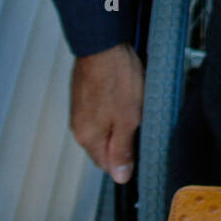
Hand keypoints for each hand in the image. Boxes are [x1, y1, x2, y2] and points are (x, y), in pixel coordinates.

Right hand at [70, 41, 143, 182]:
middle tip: (141, 120)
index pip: (106, 164)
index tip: (140, 148)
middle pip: (106, 144)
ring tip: (135, 102)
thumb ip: (122, 150)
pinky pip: (103, 108)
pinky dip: (116, 104)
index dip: (126, 160)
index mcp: (87, 137)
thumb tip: (120, 177)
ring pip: (106, 125)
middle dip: (125, 137)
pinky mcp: (85, 93)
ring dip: (122, 119)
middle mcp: (79, 126)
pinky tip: (127, 92)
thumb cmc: (116, 78)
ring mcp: (81, 108)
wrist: (104, 43)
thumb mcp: (128, 119)